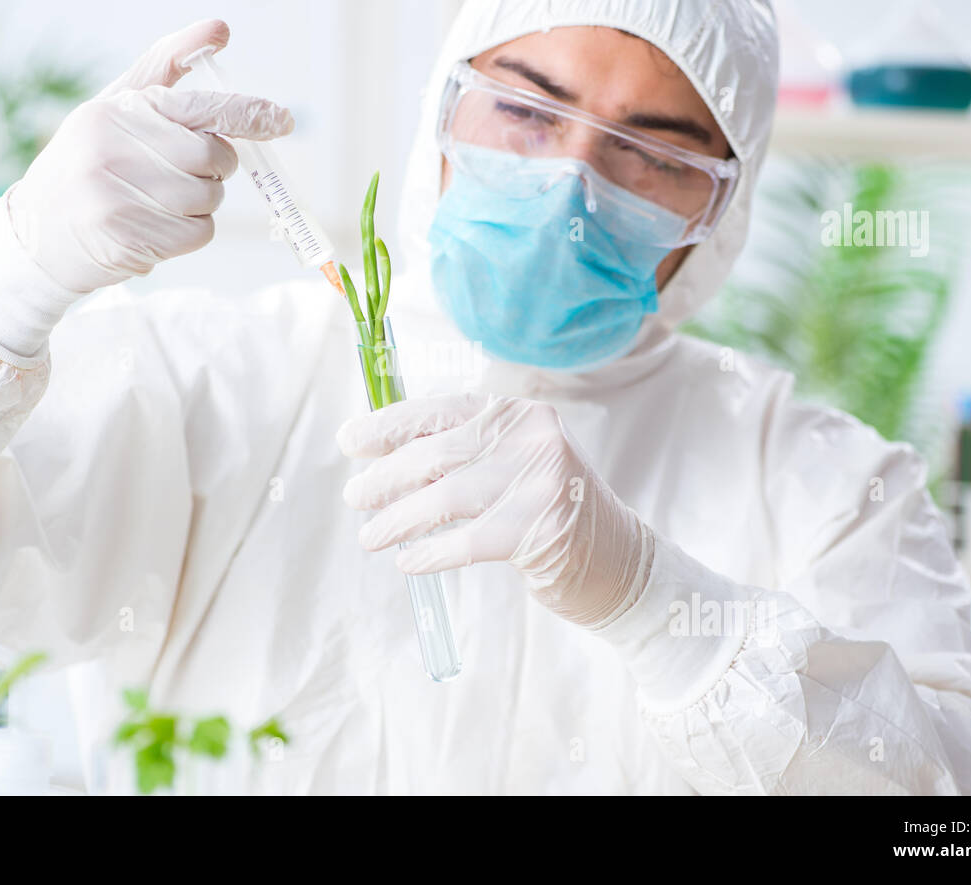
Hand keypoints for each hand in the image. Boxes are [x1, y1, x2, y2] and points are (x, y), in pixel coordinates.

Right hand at [7, 19, 293, 294]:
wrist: (38, 234)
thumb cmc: (88, 163)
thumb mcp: (115, 107)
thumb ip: (167, 67)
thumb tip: (219, 29)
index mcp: (119, 110)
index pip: (200, 107)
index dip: (247, 114)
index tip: (280, 119)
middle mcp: (116, 148)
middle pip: (215, 156)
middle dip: (213, 166)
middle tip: (180, 171)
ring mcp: (122, 195)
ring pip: (211, 197)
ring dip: (199, 203)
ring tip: (155, 200)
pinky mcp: (132, 238)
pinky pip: (200, 233)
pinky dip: (188, 233)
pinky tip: (152, 227)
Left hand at [337, 393, 649, 627]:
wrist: (621, 561)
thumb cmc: (551, 511)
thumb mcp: (513, 464)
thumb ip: (462, 452)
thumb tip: (383, 455)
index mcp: (518, 413)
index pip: (439, 410)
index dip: (388, 425)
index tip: (349, 440)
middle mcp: (531, 438)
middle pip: (435, 453)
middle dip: (385, 477)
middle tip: (354, 496)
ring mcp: (539, 482)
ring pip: (444, 498)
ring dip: (397, 519)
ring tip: (370, 536)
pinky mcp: (540, 530)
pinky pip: (466, 541)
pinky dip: (430, 552)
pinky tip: (408, 561)